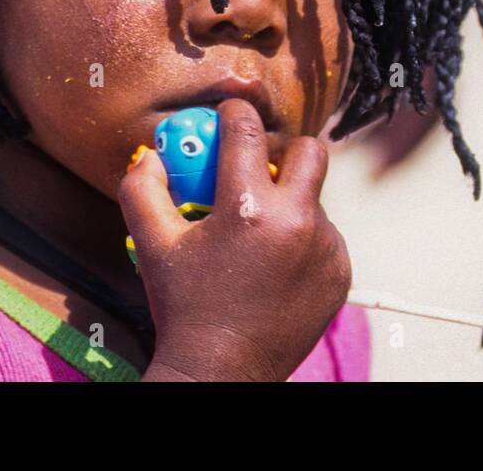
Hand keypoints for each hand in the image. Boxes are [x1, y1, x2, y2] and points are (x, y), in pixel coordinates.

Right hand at [118, 98, 351, 380]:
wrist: (222, 370)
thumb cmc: (185, 307)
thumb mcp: (152, 244)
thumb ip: (143, 189)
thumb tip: (151, 154)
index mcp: (248, 209)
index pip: (248, 130)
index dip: (234, 112)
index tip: (228, 116)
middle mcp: (296, 224)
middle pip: (310, 152)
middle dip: (285, 150)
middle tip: (259, 169)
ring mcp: (325, 249)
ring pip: (314, 199)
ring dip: (289, 204)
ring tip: (256, 235)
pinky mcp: (339, 273)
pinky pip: (325, 235)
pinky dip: (302, 239)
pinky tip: (273, 263)